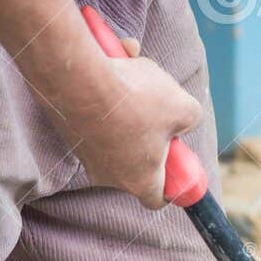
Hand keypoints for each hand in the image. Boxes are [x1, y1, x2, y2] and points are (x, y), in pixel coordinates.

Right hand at [58, 37, 200, 209]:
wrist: (77, 77)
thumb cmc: (134, 99)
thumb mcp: (183, 106)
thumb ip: (191, 118)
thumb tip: (184, 118)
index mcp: (139, 181)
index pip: (157, 199)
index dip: (171, 184)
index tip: (177, 164)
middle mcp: (108, 175)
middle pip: (139, 159)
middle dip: (152, 130)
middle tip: (159, 108)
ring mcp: (85, 153)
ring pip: (118, 128)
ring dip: (130, 101)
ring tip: (136, 70)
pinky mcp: (68, 129)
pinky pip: (97, 111)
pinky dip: (107, 90)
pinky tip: (116, 61)